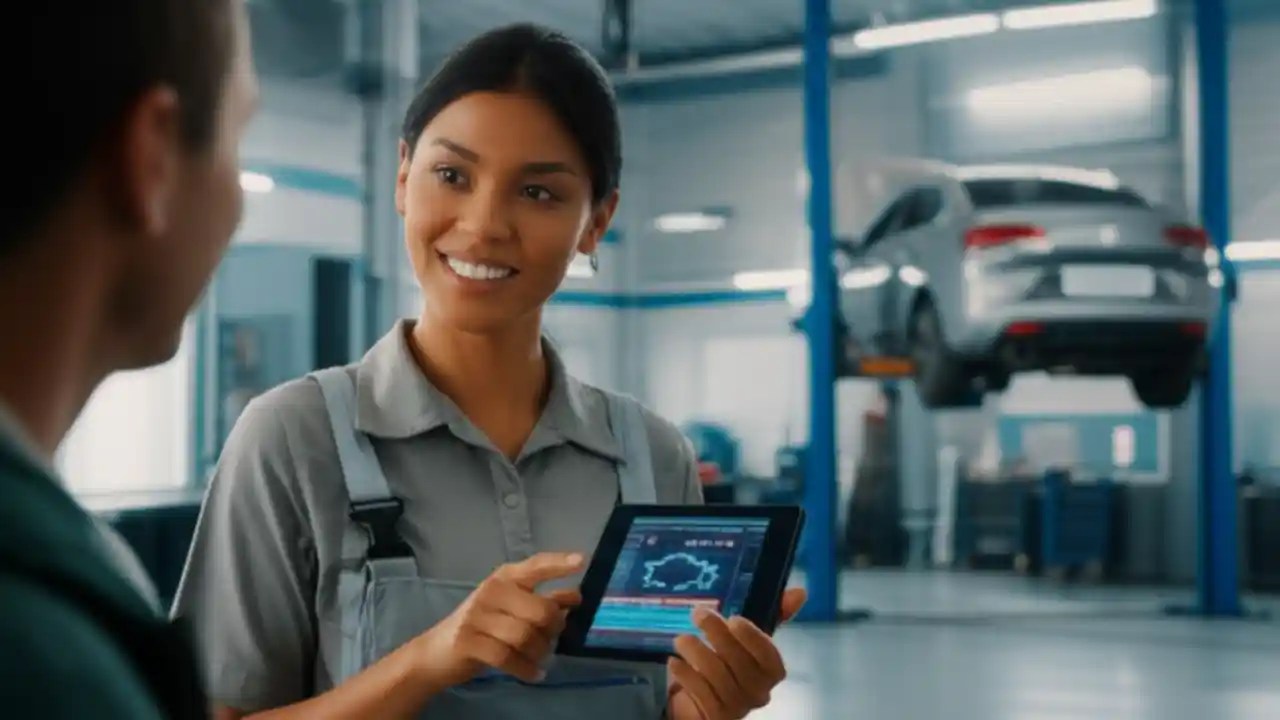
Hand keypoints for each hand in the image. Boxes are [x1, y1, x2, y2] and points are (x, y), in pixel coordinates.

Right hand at [411, 553, 584, 689]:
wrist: (435, 652)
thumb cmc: (482, 626)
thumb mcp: (512, 609)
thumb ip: (543, 601)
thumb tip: (576, 596)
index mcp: (504, 578)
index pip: (536, 566)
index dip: (558, 564)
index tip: (582, 560)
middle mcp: (491, 591)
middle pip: (540, 610)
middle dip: (553, 630)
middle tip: (552, 640)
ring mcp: (477, 615)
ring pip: (526, 636)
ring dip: (540, 653)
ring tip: (540, 659)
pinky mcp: (467, 641)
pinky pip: (508, 657)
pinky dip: (526, 669)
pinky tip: (534, 674)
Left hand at [667, 588, 806, 719]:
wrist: (695, 700)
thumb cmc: (724, 661)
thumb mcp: (743, 637)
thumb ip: (773, 615)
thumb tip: (800, 592)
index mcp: (771, 671)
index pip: (769, 657)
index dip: (753, 638)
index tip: (733, 619)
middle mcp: (759, 692)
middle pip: (741, 665)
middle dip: (718, 636)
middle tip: (698, 614)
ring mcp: (738, 707)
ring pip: (719, 678)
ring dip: (698, 653)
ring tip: (681, 640)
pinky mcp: (715, 716)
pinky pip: (702, 694)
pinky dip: (687, 675)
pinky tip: (675, 662)